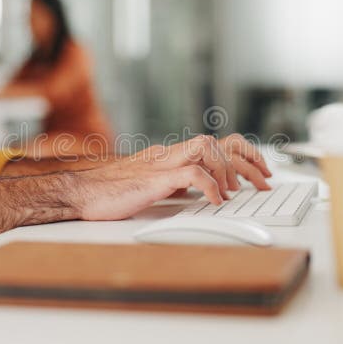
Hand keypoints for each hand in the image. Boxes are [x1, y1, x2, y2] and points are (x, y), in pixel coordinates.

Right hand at [69, 134, 272, 220]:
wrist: (79, 192)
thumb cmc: (108, 192)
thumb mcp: (151, 186)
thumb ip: (173, 183)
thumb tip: (197, 191)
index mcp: (170, 155)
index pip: (216, 142)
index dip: (243, 154)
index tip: (258, 172)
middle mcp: (169, 153)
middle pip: (219, 141)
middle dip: (248, 160)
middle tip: (263, 182)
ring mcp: (161, 163)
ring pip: (207, 147)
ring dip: (228, 170)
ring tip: (232, 192)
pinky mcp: (153, 179)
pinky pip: (191, 174)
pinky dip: (209, 186)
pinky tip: (215, 201)